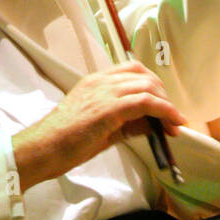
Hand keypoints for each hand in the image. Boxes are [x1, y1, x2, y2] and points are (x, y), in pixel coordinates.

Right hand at [12, 61, 186, 191]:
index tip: (163, 105)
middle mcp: (101, 81)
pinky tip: (172, 123)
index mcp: (95, 82)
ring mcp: (104, 92)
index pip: (132, 70)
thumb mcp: (100, 128)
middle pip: (143, 76)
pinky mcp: (109, 107)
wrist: (44, 148)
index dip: (153, 85)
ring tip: (174, 124)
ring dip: (167, 105)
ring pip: (147, 87)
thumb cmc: (65, 142)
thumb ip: (126, 122)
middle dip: (163, 95)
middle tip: (172, 118)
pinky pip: (145, 102)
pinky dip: (164, 111)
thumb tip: (152, 124)